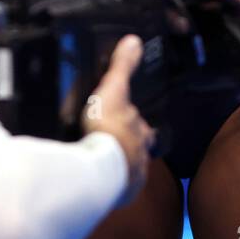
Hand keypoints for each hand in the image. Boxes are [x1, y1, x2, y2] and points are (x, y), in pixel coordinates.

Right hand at [82, 35, 155, 205]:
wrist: (99, 172)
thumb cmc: (108, 129)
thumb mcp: (113, 91)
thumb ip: (122, 67)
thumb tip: (134, 41)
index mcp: (142, 134)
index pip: (144, 129)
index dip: (138, 126)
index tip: (130, 124)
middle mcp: (142, 158)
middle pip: (137, 152)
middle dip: (127, 150)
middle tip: (110, 146)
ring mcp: (131, 179)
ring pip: (127, 173)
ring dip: (117, 169)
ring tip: (101, 167)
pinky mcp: (117, 197)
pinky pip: (114, 192)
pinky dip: (106, 188)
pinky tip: (95, 187)